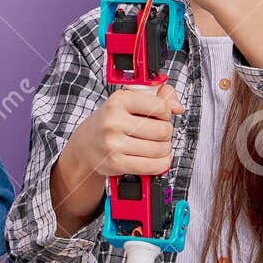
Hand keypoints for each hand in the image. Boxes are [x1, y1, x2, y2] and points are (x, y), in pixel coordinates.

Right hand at [52, 84, 182, 232]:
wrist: (85, 146)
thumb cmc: (110, 122)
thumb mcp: (129, 101)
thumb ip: (158, 96)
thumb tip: (177, 107)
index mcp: (118, 100)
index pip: (160, 107)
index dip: (166, 113)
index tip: (160, 116)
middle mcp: (114, 121)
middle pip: (163, 130)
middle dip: (166, 133)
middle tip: (157, 133)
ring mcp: (114, 143)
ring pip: (161, 149)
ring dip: (164, 149)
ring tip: (154, 145)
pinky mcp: (117, 163)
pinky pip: (154, 166)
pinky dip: (161, 163)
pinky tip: (155, 158)